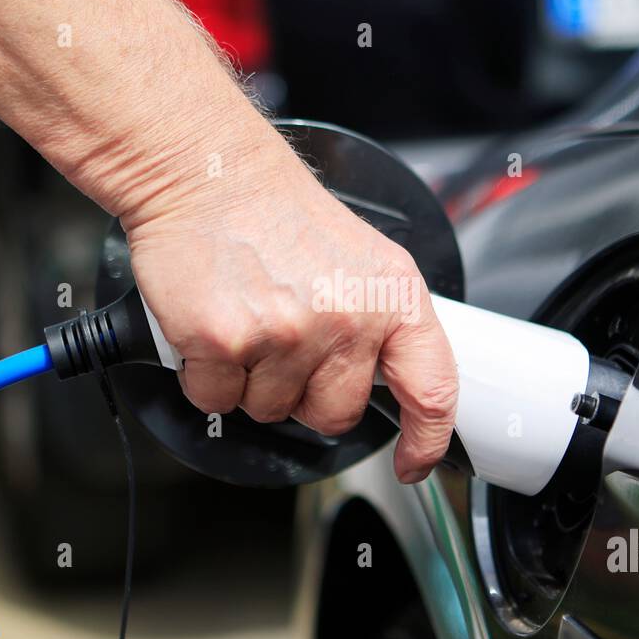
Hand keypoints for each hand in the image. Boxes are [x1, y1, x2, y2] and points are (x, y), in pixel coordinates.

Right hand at [116, 109, 457, 483]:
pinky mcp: (226, 341)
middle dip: (304, 395)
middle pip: (335, 414)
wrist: (209, 174)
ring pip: (270, 410)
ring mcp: (287, 333)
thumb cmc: (275, 214)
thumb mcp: (362, 261)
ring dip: (251, 380)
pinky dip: (206, 374)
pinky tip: (214, 325)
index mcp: (393, 297)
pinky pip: (216, 399)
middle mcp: (347, 318)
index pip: (432, 389)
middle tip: (285, 342)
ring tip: (248, 318)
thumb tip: (391, 384)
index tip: (413, 464)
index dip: (427, 439)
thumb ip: (380, 323)